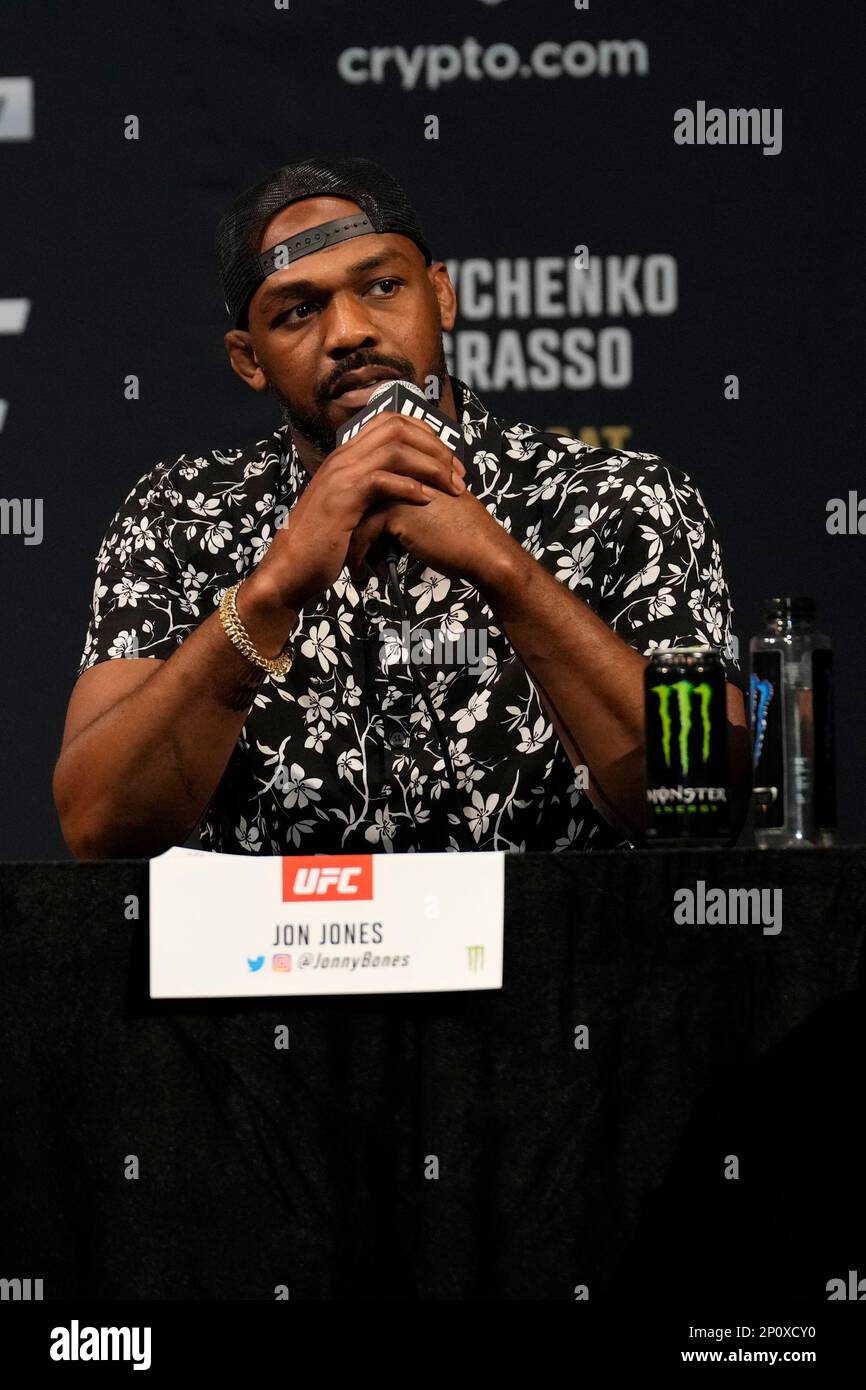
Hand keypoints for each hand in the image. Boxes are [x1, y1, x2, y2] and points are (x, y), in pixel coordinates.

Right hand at [246, 412, 465, 610]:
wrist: (292, 569)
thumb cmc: (326, 543)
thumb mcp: (352, 507)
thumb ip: (373, 489)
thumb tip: (407, 485)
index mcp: (347, 455)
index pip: (391, 421)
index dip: (426, 434)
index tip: (450, 459)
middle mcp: (343, 458)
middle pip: (397, 427)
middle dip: (435, 447)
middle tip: (459, 474)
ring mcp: (340, 476)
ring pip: (394, 450)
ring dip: (430, 467)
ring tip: (452, 488)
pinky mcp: (341, 500)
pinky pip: (381, 481)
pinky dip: (409, 488)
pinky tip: (428, 500)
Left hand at [348, 481, 525, 592]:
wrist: (483, 549)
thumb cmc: (463, 535)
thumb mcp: (432, 509)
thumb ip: (410, 503)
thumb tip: (385, 522)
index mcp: (410, 467)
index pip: (368, 485)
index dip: (358, 513)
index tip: (352, 538)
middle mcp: (401, 472)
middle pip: (357, 497)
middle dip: (347, 528)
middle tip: (342, 554)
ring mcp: (397, 488)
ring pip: (356, 515)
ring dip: (350, 544)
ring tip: (350, 567)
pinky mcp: (396, 510)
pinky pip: (364, 533)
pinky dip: (358, 556)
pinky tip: (361, 576)